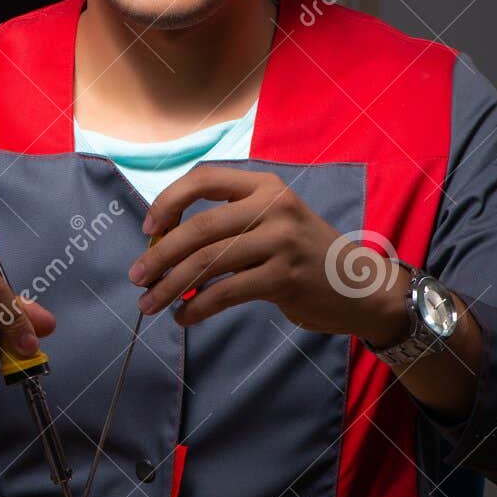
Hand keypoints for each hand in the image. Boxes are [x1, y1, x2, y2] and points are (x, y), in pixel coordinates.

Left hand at [127, 165, 409, 342]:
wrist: (360, 287)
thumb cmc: (303, 254)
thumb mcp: (271, 221)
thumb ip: (227, 223)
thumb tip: (163, 243)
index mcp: (264, 185)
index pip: (204, 179)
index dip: (168, 200)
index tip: (147, 226)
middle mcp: (273, 207)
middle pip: (199, 227)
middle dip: (160, 254)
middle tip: (136, 276)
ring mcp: (281, 241)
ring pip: (208, 262)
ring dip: (170, 285)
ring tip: (149, 303)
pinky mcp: (285, 278)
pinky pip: (225, 293)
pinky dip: (197, 307)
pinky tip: (184, 317)